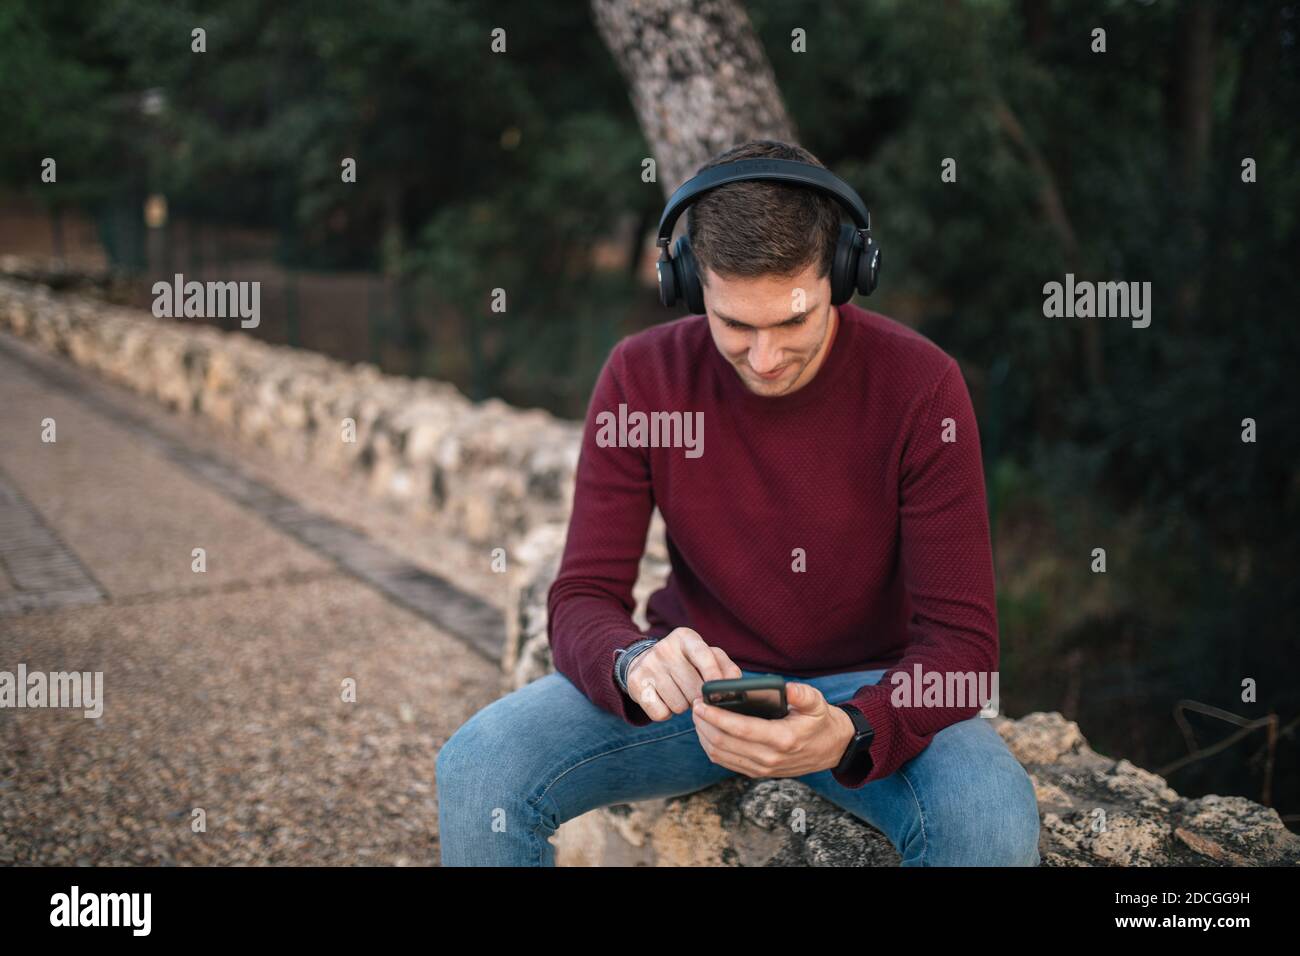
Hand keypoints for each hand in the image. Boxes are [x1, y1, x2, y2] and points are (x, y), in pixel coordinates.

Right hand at [625, 627, 743, 720]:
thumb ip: (725, 668)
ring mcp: (648, 664)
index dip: (715, 677)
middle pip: (694, 689)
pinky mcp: (635, 683)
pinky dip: (665, 713)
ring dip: (682, 706)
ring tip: (676, 692)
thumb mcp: (705, 657)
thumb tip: (734, 686)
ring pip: (679, 705)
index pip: (704, 656)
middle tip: (693, 691)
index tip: (721, 694)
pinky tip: (662, 699)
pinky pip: (661, 713)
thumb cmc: (685, 663)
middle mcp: (664, 647)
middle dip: (699, 699)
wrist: (643, 662)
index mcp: (686, 637)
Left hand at [691, 681, 856, 777]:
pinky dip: (711, 746)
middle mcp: (770, 758)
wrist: (831, 749)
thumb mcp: (817, 703)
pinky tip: (707, 730)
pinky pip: (725, 761)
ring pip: (720, 755)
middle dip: (703, 724)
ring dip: (704, 735)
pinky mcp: (757, 772)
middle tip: (695, 704)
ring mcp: (762, 769)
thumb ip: (801, 694)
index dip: (716, 717)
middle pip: (724, 743)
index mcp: (783, 739)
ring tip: (698, 715)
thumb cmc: (820, 721)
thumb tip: (785, 688)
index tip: (700, 704)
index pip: (741, 729)